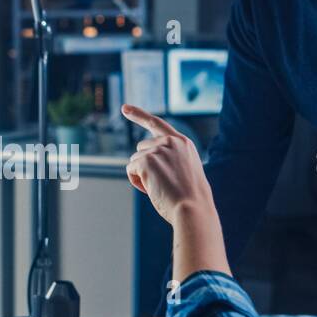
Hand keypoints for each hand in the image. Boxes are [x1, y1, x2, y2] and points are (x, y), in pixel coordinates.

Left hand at [122, 105, 211, 224]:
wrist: (193, 208)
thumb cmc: (189, 198)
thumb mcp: (185, 171)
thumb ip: (169, 159)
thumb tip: (142, 162)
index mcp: (183, 143)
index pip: (157, 123)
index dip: (138, 115)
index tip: (124, 108)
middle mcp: (171, 141)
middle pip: (141, 148)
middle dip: (145, 165)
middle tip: (162, 183)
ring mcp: (159, 149)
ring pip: (135, 160)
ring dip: (141, 175)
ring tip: (161, 188)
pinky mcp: (147, 160)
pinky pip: (130, 170)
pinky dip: (137, 182)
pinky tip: (152, 189)